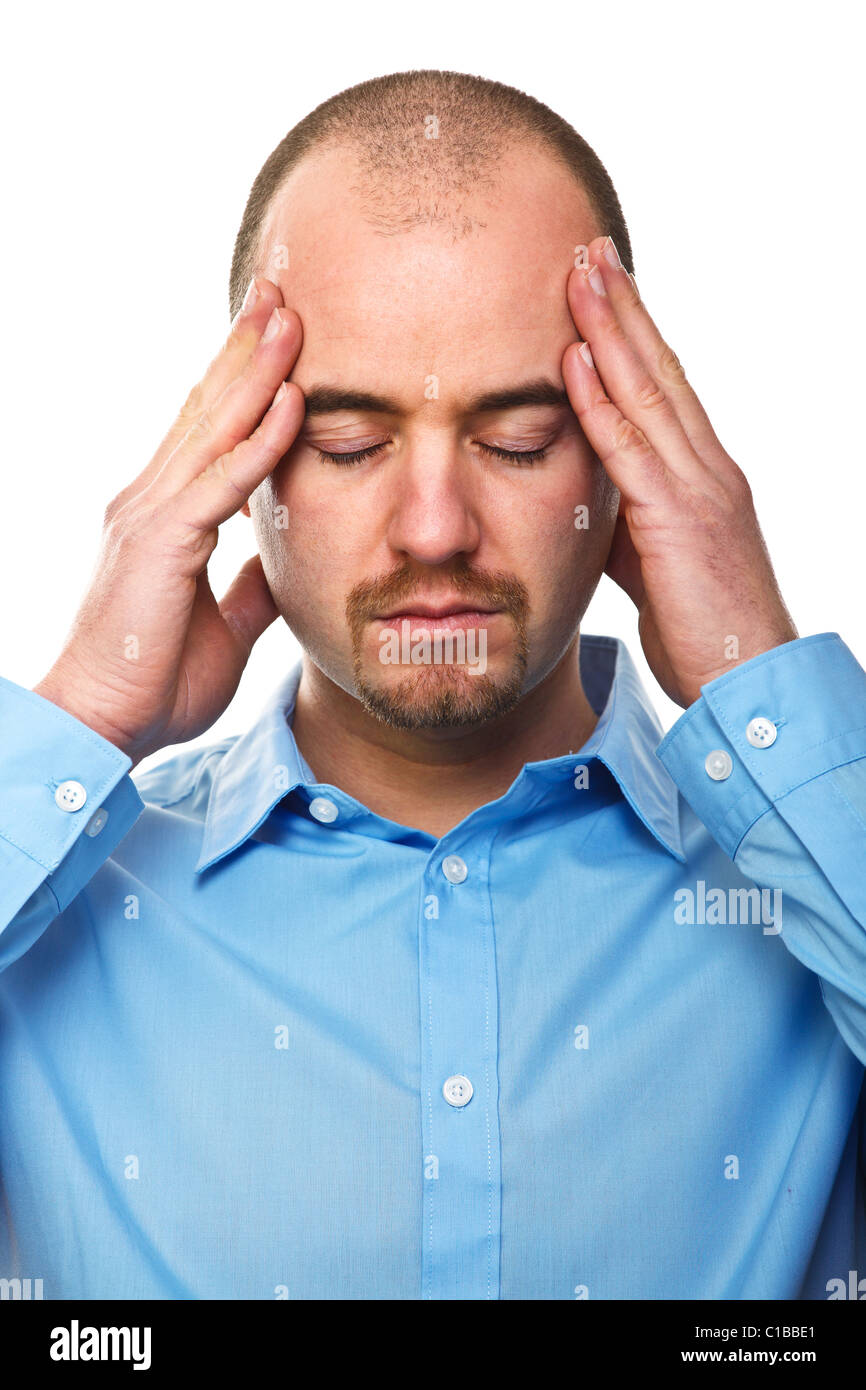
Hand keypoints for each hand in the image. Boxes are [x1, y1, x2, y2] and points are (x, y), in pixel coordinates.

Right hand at [33, 278, 304, 765]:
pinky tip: (291, 404)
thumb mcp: (222, 627)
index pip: (206, 431)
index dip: (241, 381)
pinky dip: (258, 443)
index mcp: (163, 515)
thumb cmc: (151, 682)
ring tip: (291, 317)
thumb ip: (246, 588)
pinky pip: (221, 484)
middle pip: (205, 408)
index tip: (277, 337)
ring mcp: (150, 515)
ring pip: (212, 428)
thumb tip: (275, 564)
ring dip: (257, 372)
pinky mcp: (160, 544)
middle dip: (246, 349)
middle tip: (282, 293)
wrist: (100, 726)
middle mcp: (150, 499)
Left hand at [561, 237, 797, 708]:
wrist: (746, 676)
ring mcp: (698, 487)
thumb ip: (624, 518)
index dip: (632, 333)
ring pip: (647, 391)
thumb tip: (587, 491)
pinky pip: (631, 449)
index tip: (602, 285)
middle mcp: (706, 467)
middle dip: (623, 306)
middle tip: (590, 248)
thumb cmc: (702, 627)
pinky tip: (574, 358)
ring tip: (580, 273)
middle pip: (660, 369)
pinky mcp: (679, 520)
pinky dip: (600, 400)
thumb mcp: (652, 562)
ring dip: (609, 329)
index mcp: (703, 474)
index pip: (665, 387)